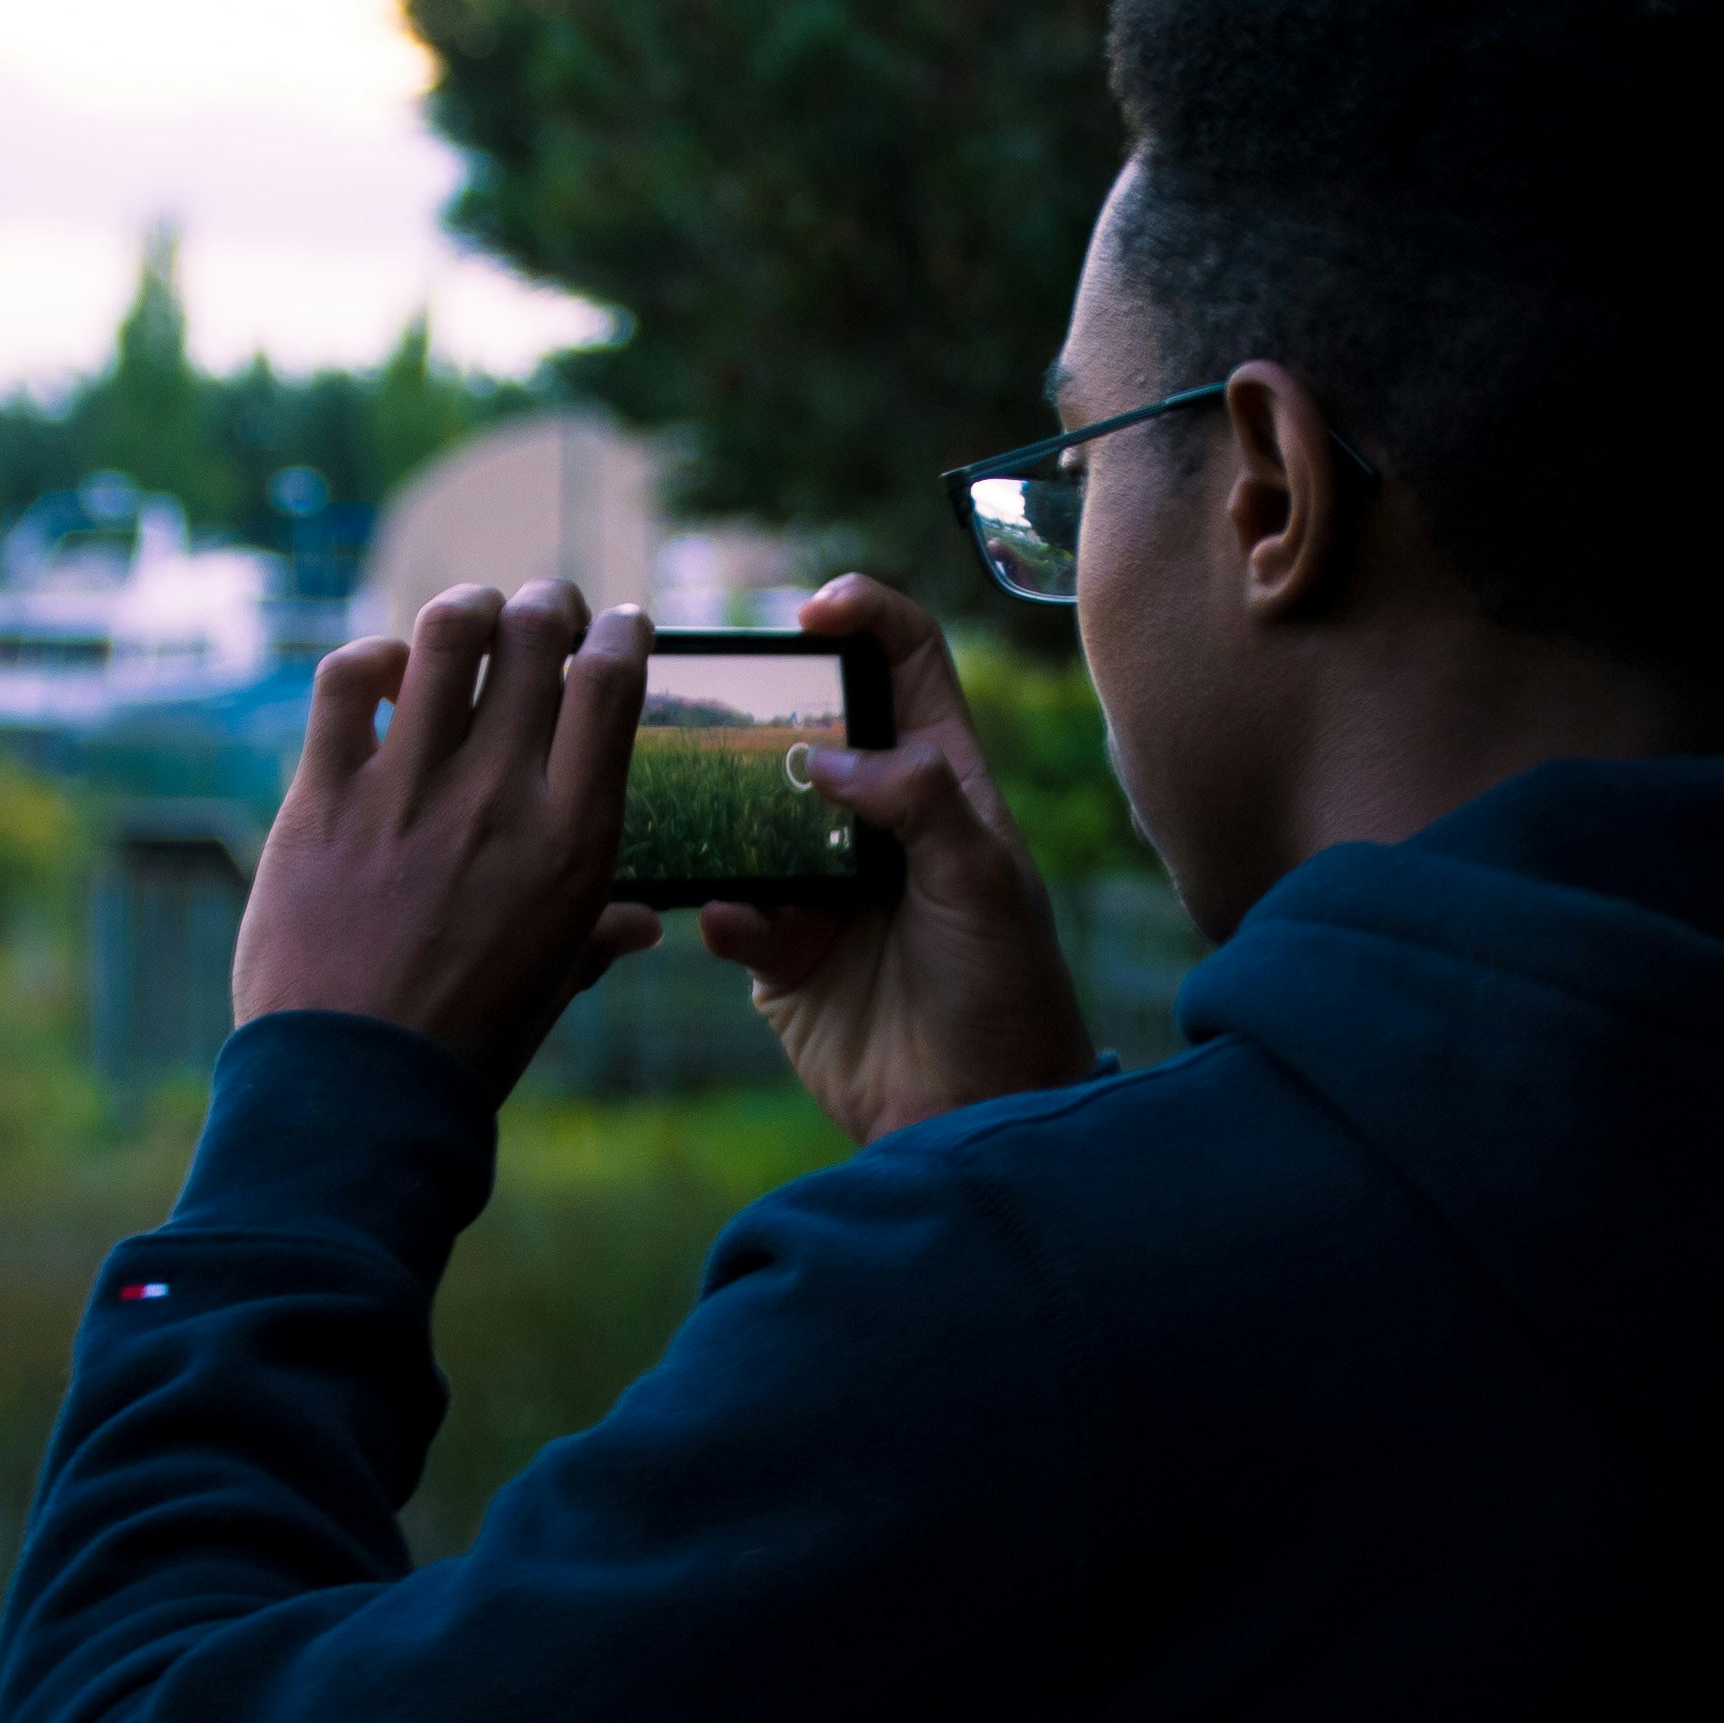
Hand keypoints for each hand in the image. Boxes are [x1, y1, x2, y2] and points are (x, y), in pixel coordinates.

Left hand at [233, 582, 659, 1097]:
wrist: (356, 1087)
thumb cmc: (468, 1042)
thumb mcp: (555, 984)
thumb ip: (600, 934)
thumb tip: (645, 924)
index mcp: (572, 839)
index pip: (613, 683)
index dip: (621, 632)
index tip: (618, 627)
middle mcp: (498, 796)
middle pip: (535, 637)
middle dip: (548, 603)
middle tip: (543, 612)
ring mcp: (406, 789)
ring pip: (445, 633)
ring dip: (466, 609)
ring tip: (470, 618)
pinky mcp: (323, 798)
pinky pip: (343, 680)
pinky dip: (369, 657)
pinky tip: (381, 675)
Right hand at [699, 576, 1098, 1142]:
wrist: (975, 1112)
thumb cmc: (1006, 987)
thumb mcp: (983, 879)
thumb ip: (916, 800)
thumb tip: (824, 755)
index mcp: (943, 781)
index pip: (906, 664)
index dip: (865, 616)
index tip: (813, 610)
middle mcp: (875, 822)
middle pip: (809, 727)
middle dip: (767, 711)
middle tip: (725, 707)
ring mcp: (821, 884)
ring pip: (752, 817)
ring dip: (731, 817)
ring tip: (717, 819)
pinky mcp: (780, 952)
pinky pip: (730, 909)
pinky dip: (728, 911)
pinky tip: (739, 922)